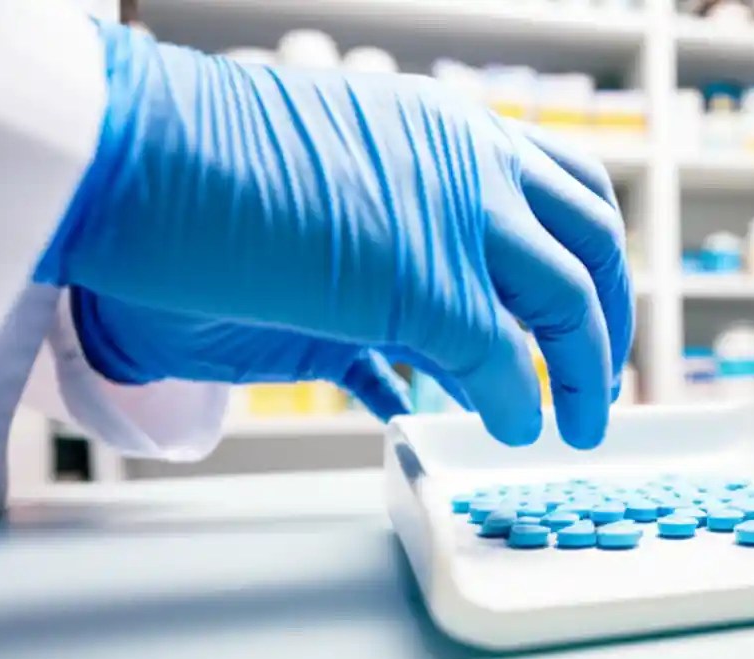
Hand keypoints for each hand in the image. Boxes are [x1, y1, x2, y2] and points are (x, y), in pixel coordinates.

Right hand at [41, 22, 632, 449]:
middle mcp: (469, 169)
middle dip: (610, 322)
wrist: (143, 169)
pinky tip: (510, 430)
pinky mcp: (419, 289)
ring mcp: (450, 224)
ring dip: (583, 374)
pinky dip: (515, 405)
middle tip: (603, 381)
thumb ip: (413, 229)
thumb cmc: (223, 174)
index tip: (598, 306)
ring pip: (566, 302)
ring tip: (576, 424)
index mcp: (454, 133)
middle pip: (592, 246)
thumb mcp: (348, 184)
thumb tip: (452, 300)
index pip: (572, 189)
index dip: (598, 256)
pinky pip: (499, 361)